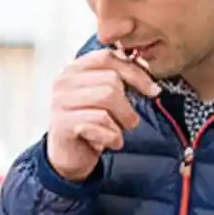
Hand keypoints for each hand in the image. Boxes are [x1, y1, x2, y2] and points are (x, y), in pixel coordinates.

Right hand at [47, 49, 160, 181]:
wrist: (69, 157)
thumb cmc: (89, 125)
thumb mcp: (104, 98)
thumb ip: (118, 80)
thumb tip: (146, 70)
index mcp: (74, 69)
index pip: (108, 57)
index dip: (134, 72)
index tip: (152, 89)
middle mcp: (64, 82)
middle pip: (111, 80)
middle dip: (128, 104)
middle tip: (130, 121)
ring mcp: (61, 102)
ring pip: (108, 97)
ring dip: (123, 120)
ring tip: (119, 132)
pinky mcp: (63, 123)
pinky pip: (101, 121)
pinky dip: (113, 136)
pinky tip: (109, 142)